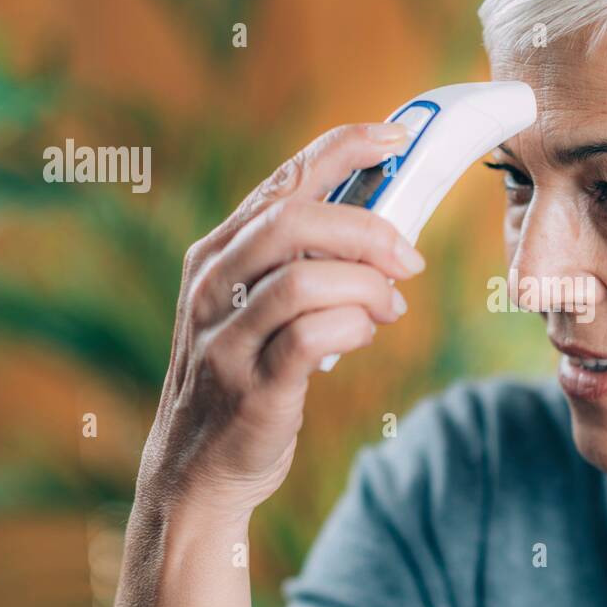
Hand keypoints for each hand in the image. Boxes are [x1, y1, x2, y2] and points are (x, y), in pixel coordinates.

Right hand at [136, 122, 424, 519]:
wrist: (197, 469)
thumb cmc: (242, 374)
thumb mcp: (254, 305)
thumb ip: (299, 263)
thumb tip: (379, 229)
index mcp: (218, 253)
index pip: (283, 181)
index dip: (342, 149)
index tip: (395, 137)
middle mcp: (213, 285)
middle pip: (293, 222)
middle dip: (367, 230)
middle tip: (409, 257)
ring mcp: (225, 337)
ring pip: (305, 280)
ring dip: (366, 287)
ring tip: (388, 307)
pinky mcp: (251, 386)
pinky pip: (312, 338)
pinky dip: (352, 329)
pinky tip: (362, 335)